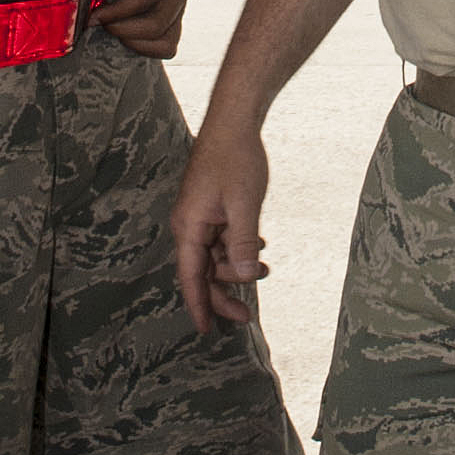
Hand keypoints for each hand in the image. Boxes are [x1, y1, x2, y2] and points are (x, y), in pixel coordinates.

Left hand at [87, 0, 193, 59]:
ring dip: (134, 42)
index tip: (94, 14)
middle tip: (96, 21)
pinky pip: (167, 45)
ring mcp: (181, 4)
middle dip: (123, 28)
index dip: (120, 10)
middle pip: (159, 23)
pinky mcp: (174, 16)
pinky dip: (145, 47)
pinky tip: (122, 33)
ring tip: (109, 29)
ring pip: (166, 41)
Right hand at [171, 113, 269, 336]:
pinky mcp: (210, 207)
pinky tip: (258, 245)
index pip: (190, 276)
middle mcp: (189, 223)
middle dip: (224, 293)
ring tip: (265, 271)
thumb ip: (242, 243)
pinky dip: (237, 247)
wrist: (234, 122)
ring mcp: (199, 215)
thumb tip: (243, 275)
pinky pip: (221, 238)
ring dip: (236, 266)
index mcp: (190, 225)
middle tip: (246, 316)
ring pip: (214, 255)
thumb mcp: (244, 205)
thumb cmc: (236, 159)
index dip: (198, 305)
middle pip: (202, 271)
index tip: (205, 331)